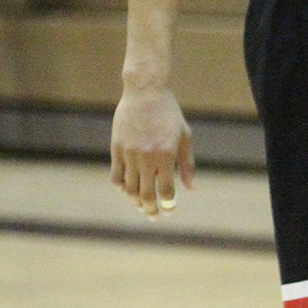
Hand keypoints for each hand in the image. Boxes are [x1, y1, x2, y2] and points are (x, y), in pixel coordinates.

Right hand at [111, 84, 195, 217]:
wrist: (145, 91)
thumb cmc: (169, 113)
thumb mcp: (185, 136)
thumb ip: (187, 165)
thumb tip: (191, 189)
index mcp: (166, 155)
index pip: (166, 191)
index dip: (168, 205)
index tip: (169, 210)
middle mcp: (146, 157)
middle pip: (146, 194)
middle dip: (151, 210)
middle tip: (155, 216)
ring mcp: (129, 153)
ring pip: (130, 188)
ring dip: (136, 201)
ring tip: (141, 206)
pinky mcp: (117, 148)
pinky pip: (116, 176)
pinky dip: (122, 187)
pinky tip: (127, 190)